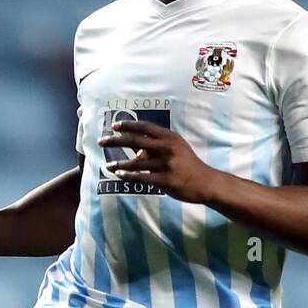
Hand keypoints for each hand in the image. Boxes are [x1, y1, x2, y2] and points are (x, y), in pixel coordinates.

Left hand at [98, 120, 212, 202]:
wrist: (206, 182)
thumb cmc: (188, 164)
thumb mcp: (176, 149)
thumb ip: (157, 147)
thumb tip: (136, 151)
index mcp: (170, 137)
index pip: (145, 127)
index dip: (128, 125)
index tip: (114, 126)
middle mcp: (167, 148)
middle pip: (136, 141)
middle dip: (116, 140)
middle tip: (101, 141)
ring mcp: (166, 164)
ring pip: (136, 162)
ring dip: (119, 163)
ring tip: (108, 165)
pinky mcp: (165, 180)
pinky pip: (141, 177)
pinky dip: (128, 176)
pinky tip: (119, 175)